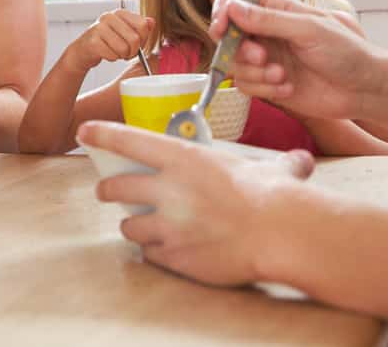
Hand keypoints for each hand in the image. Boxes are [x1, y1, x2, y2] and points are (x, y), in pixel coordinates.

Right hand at [69, 10, 153, 74]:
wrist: (84, 50)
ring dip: (122, 55)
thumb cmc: (107, 41)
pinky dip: (112, 58)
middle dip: (132, 51)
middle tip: (126, 52)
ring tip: (116, 52)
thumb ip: (140, 27)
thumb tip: (151, 22)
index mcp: (120, 13)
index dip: (143, 39)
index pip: (142, 25)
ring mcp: (99, 28)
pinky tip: (106, 54)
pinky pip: (112, 55)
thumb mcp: (125, 32)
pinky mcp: (93, 41)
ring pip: (124, 48)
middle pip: (134, 39)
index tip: (137, 44)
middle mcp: (109, 17)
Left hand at [78, 121, 313, 285]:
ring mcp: (168, 224)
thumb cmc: (274, 195)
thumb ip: (278, 165)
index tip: (84, 131)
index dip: (102, 134)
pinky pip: (149, 254)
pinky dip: (153, 251)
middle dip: (108, 189)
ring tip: (140, 225)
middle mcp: (168, 188)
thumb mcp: (269, 169)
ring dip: (131, 224)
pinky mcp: (173, 256)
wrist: (279, 234)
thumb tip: (303, 162)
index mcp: (183, 157)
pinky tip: (165, 249)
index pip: (129, 140)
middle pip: (117, 186)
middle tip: (108, 190)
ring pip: (128, 224)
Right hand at [210, 0, 383, 119]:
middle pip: (228, 33)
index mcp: (276, 9)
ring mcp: (266, 58)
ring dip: (254, 72)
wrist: (364, 89)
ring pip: (234, 62)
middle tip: (261, 56)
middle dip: (238, 48)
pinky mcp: (268, 83)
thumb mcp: (308, 29)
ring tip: (281, 75)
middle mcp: (266, 32)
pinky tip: (288, 87)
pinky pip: (246, 85)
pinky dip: (264, 89)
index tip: (222, 28)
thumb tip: (233, 7)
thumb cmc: (346, 52)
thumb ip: (269, 20)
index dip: (222, 11)